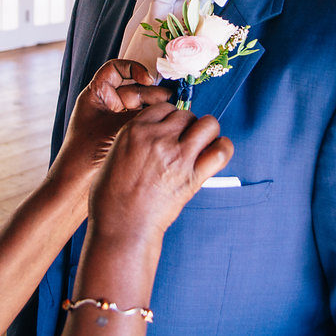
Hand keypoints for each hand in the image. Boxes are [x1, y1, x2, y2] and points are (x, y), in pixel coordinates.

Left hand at [49, 60, 171, 194]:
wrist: (75, 182)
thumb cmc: (85, 152)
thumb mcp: (114, 128)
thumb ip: (140, 116)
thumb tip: (166, 106)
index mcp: (96, 94)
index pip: (115, 69)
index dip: (133, 68)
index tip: (147, 79)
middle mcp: (106, 103)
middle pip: (133, 88)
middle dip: (151, 92)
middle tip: (168, 100)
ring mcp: (115, 118)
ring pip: (140, 105)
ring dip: (155, 107)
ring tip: (170, 113)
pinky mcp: (124, 132)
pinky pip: (141, 120)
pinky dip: (152, 121)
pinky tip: (164, 124)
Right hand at [89, 104, 233, 241]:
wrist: (121, 227)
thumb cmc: (111, 198)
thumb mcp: (114, 156)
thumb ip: (136, 140)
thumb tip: (154, 135)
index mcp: (134, 130)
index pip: (164, 108)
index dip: (170, 118)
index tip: (171, 130)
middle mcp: (157, 138)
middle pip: (187, 115)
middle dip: (188, 126)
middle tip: (185, 142)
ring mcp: (177, 156)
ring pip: (208, 125)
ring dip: (208, 133)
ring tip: (202, 145)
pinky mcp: (192, 177)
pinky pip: (221, 151)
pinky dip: (223, 149)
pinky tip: (217, 154)